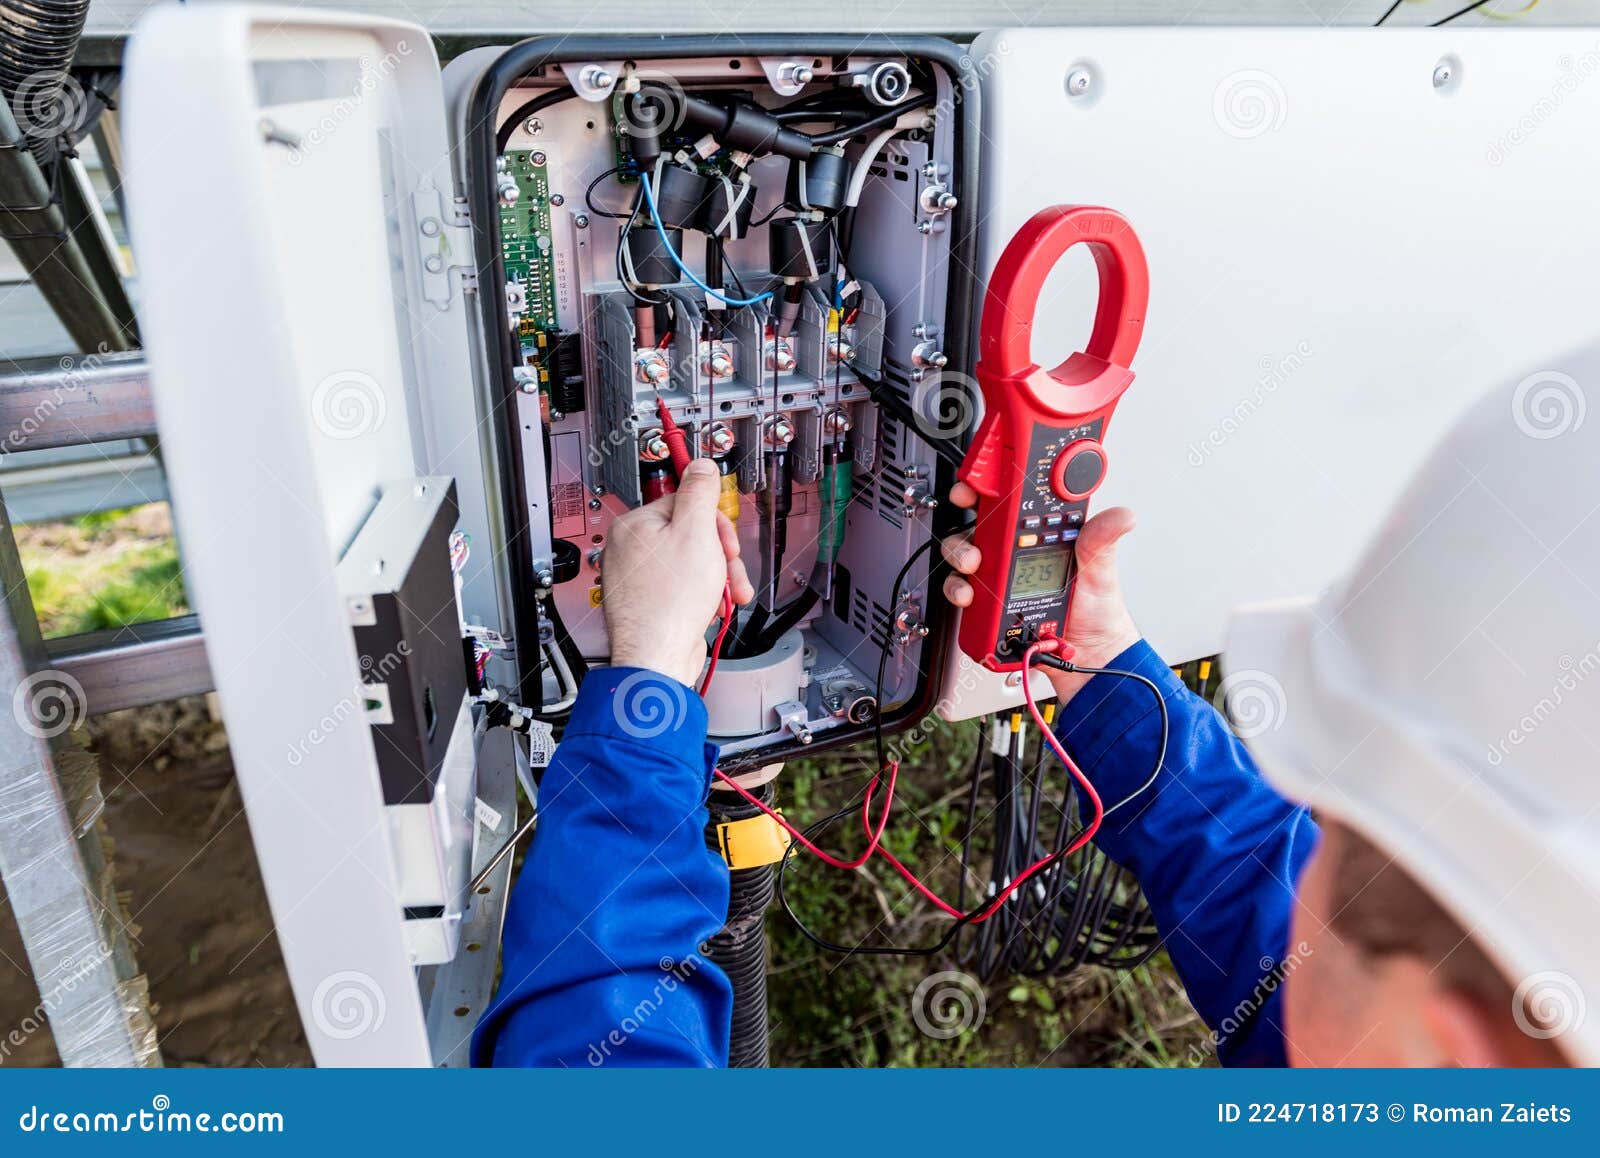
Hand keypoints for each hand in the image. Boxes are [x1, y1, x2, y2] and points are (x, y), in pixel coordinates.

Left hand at [603, 459, 753, 687]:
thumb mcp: (697, 534)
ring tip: (725, 595)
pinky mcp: (650, 602)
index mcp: (635, 526)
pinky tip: (710, 608)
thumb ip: (700, 493)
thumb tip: (701, 465)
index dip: (714, 522)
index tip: (725, 539)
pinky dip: (703, 596)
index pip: (684, 503)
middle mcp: (631, 550)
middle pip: (691, 535)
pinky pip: (684, 587)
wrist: (657, 658)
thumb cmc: (669, 604)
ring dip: (717, 578)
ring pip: (692, 563)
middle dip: (719, 555)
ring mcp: (639, 579)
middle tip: (729, 569)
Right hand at [940, 481, 1140, 701]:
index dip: (988, 490)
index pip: (1009, 504)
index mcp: (1041, 536)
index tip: (976, 487)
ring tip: (974, 571)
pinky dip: (960, 593)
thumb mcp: (1101, 570)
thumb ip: (1102, 540)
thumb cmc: (1098, 610)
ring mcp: (999, 580)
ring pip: (963, 559)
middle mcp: (1015, 553)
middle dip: (967, 530)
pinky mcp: (988, 606)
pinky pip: (963, 594)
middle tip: (976, 544)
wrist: (1090, 656)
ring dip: (960, 560)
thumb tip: (1121, 515)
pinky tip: (972, 598)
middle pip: (977, 529)